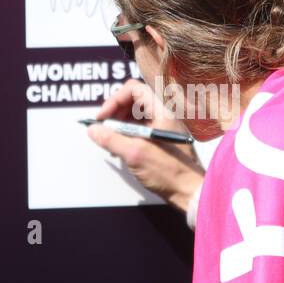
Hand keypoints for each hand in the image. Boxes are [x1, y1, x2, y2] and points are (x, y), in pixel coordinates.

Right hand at [86, 78, 204, 211]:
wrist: (191, 192)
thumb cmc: (168, 172)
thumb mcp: (134, 154)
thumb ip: (111, 139)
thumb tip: (92, 129)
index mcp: (162, 111)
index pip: (134, 89)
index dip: (114, 100)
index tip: (102, 118)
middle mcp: (164, 115)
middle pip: (133, 101)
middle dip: (115, 113)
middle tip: (103, 129)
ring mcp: (164, 128)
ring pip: (136, 117)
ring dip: (119, 125)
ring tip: (109, 142)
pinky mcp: (162, 141)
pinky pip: (141, 130)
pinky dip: (127, 135)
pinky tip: (120, 150)